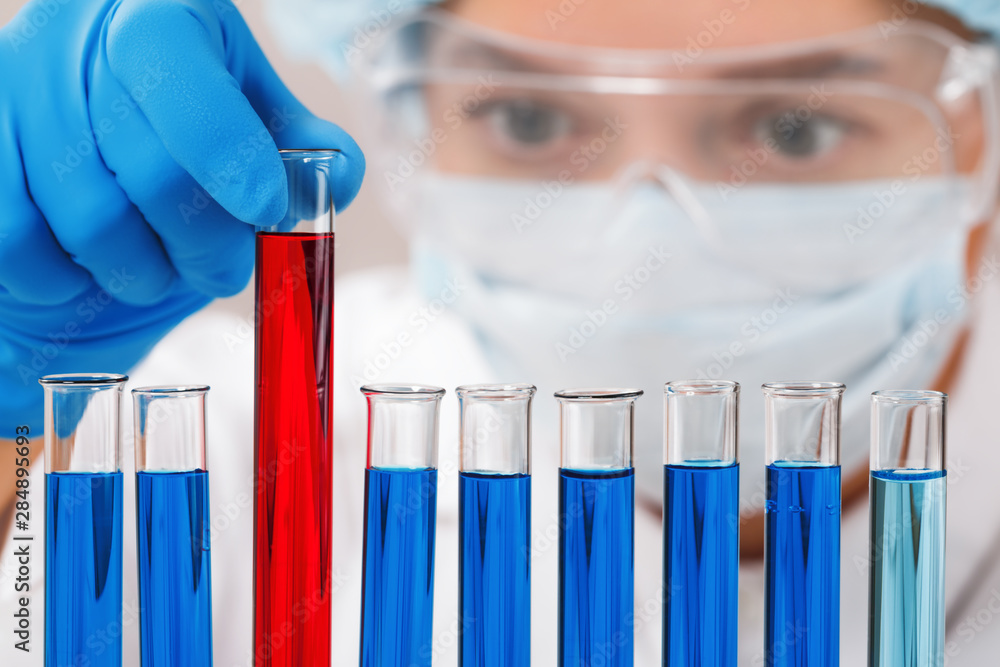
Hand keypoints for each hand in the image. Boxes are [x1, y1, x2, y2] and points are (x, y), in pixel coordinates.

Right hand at [0, 0, 364, 429]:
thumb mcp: (252, 109)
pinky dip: (61, 279)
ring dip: (142, 273)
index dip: (230, 154)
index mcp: (157, 16)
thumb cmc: (184, 114)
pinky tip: (90, 270)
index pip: (182, 74)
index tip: (265, 210)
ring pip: (89, 221)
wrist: (84, 109)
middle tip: (223, 268)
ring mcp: (15, 95)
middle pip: (152, 174)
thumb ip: (300, 144)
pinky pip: (15, 241)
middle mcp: (75, 43)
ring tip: (162, 270)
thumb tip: (335, 179)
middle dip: (206, 247)